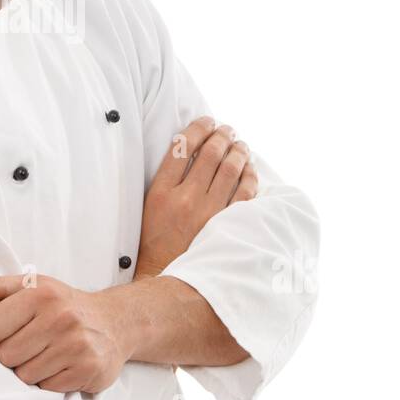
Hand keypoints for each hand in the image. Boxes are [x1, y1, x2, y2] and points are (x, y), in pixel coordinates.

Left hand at [0, 271, 134, 393]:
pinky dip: (51, 380)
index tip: (9, 330)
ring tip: (47, 354)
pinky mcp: (87, 370)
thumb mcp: (32, 287)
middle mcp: (60, 318)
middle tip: (31, 343)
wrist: (114, 322)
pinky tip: (62, 365)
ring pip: (25, 376)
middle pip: (6, 356)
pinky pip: (48, 388)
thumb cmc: (63, 305)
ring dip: (32, 369)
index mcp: (40, 295)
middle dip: (13, 354)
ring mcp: (76, 346)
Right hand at [134, 116, 257, 277]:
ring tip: (240, 145)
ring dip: (238, 151)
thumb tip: (188, 151)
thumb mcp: (150, 207)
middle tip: (228, 129)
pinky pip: (245, 193)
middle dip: (222, 135)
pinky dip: (249, 176)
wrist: (165, 278)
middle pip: (210, 153)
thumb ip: (166, 180)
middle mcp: (185, 199)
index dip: (197, 128)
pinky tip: (249, 168)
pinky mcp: (225, 226)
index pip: (182, 146)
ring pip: (230, 169)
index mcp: (162, 192)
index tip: (206, 121)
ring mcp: (208, 213)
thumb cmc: (154, 242)